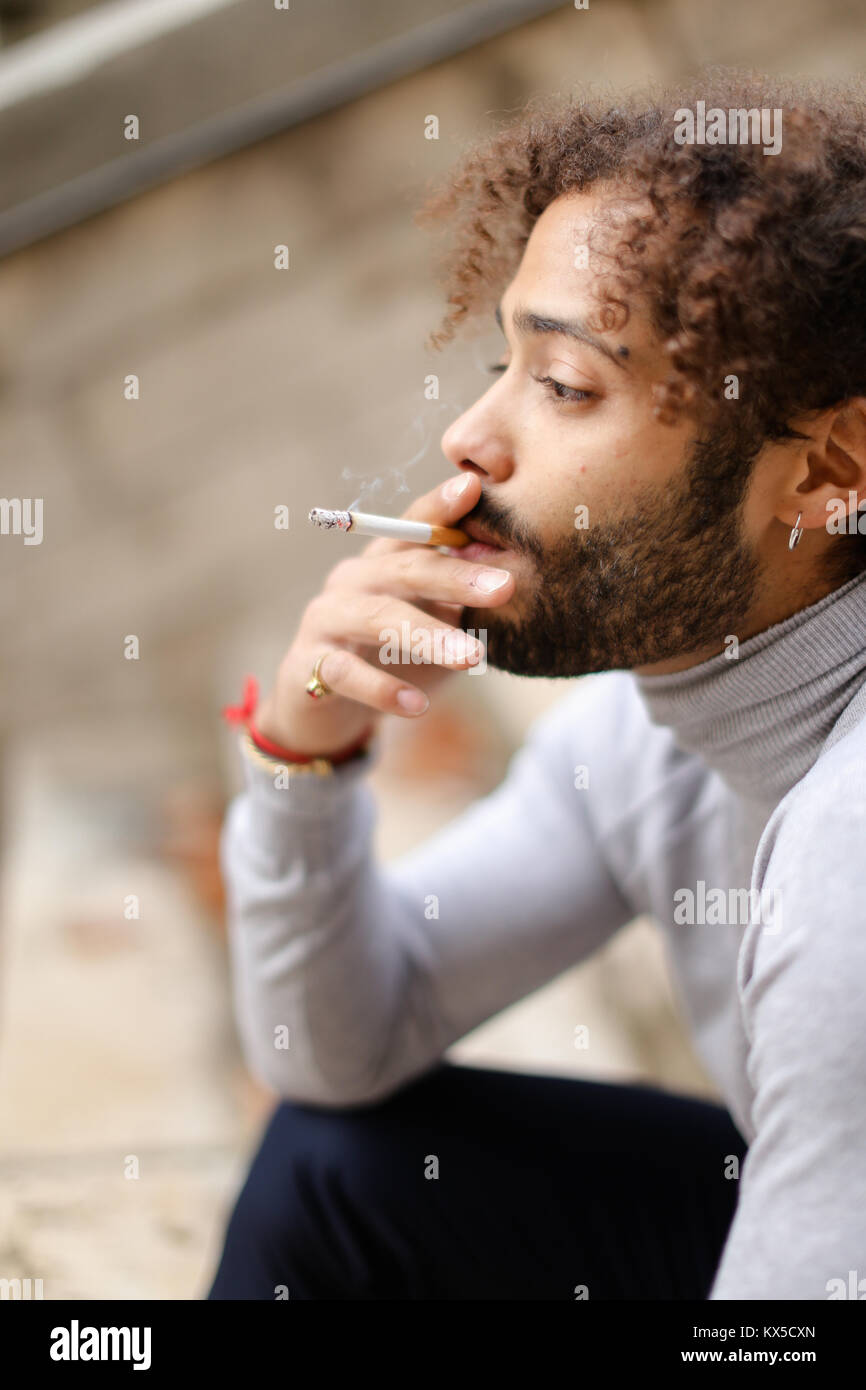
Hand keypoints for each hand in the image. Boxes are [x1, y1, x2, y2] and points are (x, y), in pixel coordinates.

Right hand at [253, 473, 513, 757]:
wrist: (320, 711)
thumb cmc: (388, 660)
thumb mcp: (430, 627)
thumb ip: (458, 604)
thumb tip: (510, 579)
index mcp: (383, 562)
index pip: (412, 527)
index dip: (440, 507)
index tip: (476, 489)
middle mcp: (352, 580)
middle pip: (404, 568)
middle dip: (456, 577)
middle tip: (506, 588)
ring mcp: (326, 619)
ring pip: (378, 618)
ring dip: (428, 636)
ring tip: (472, 658)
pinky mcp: (308, 665)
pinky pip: (347, 674)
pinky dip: (384, 690)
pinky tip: (418, 705)